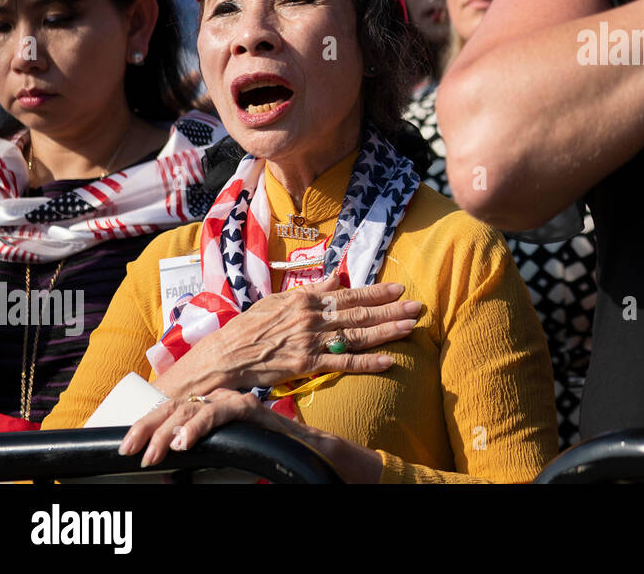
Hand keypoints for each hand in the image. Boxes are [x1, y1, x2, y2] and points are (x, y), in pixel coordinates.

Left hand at [120, 388, 383, 482]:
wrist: (306, 454)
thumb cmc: (263, 454)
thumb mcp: (223, 451)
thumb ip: (203, 450)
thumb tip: (169, 468)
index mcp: (209, 405)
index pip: (170, 409)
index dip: (145, 424)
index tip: (123, 445)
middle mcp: (219, 397)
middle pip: (174, 404)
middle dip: (147, 426)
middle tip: (127, 449)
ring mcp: (236, 400)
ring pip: (193, 407)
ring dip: (168, 431)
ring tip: (152, 453)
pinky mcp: (252, 409)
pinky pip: (222, 413)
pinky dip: (201, 426)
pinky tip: (186, 442)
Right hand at [153, 270, 423, 397]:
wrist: (226, 356)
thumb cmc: (250, 326)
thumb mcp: (280, 300)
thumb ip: (313, 290)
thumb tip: (338, 277)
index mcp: (307, 300)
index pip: (349, 294)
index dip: (376, 292)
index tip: (399, 288)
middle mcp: (312, 318)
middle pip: (359, 313)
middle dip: (391, 309)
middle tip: (417, 306)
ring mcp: (311, 342)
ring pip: (357, 335)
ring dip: (386, 331)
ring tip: (410, 327)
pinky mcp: (306, 365)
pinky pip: (343, 364)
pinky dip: (366, 362)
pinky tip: (388, 360)